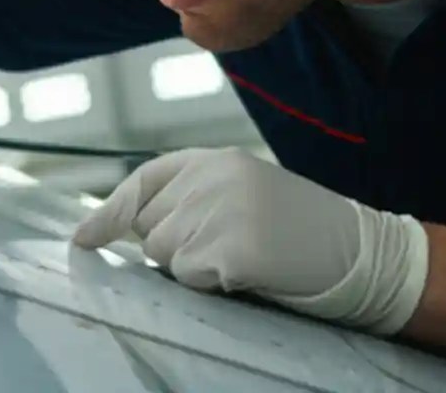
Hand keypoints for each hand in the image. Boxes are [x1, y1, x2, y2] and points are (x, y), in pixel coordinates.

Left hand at [73, 147, 429, 334]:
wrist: (364, 253)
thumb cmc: (301, 230)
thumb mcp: (244, 194)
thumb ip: (191, 199)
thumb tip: (124, 228)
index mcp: (215, 160)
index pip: (144, 182)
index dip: (110, 213)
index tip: (81, 238)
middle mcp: (212, 178)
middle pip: (148, 228)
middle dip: (175, 246)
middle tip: (231, 245)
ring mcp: (220, 211)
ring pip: (164, 257)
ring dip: (194, 268)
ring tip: (245, 255)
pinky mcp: (230, 249)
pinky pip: (190, 278)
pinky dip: (213, 284)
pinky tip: (250, 272)